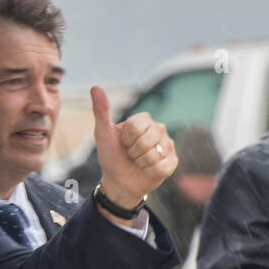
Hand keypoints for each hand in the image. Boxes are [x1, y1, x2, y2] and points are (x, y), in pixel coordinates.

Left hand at [90, 86, 176, 216]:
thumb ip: (100, 111)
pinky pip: (162, 167)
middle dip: (134, 152)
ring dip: (141, 163)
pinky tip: (147, 170)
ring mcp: (167, 145)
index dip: (126, 139)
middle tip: (131, 154)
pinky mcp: (172, 161)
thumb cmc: (111, 155)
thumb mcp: (102, 134)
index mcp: (143, 119)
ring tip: (138, 162)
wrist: (119, 181)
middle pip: (146, 141)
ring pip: (155, 155)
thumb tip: (95, 88)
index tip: (123, 143)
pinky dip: (150, 172)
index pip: (136, 126)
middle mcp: (159, 129)